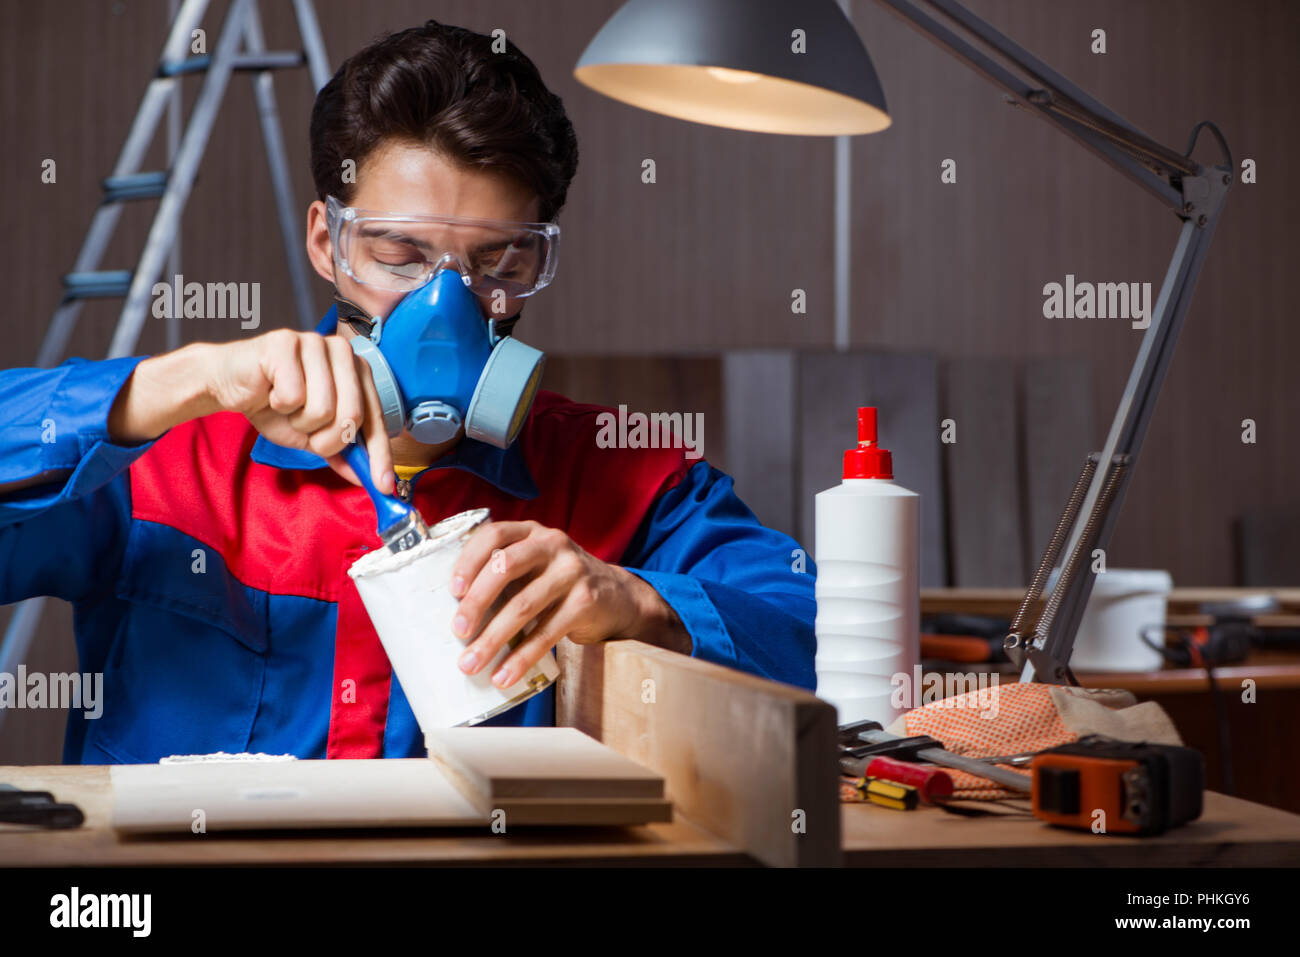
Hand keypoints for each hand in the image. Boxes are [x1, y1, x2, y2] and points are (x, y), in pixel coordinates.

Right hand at [108, 331, 394, 494]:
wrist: (227, 384)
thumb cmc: (273, 403)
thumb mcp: (312, 435)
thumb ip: (343, 452)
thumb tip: (375, 479)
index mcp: (356, 369)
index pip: (375, 416)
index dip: (380, 455)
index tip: (384, 486)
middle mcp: (341, 350)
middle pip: (352, 415)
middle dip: (326, 439)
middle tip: (305, 433)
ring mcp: (315, 342)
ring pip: (323, 408)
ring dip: (298, 421)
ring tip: (284, 407)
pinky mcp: (285, 341)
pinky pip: (294, 396)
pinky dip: (278, 405)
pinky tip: (269, 393)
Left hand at [448, 520, 690, 687]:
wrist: (617, 597)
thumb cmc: (559, 583)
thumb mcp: (535, 565)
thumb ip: (503, 572)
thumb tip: (453, 610)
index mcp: (531, 532)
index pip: (492, 535)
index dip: (468, 561)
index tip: (452, 591)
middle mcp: (552, 544)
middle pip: (504, 566)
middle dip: (476, 602)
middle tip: (457, 632)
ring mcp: (571, 571)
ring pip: (523, 605)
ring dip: (492, 639)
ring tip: (471, 663)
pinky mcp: (585, 601)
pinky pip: (546, 633)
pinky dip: (521, 658)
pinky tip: (504, 675)